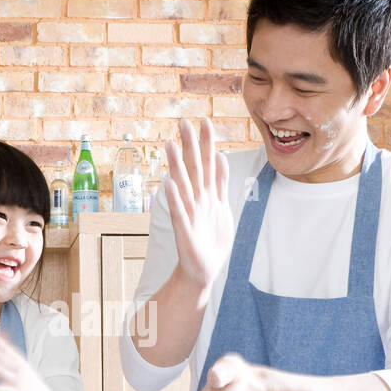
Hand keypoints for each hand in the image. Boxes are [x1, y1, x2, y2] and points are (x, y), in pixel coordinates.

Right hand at [166, 116, 233, 290]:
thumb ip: (220, 183)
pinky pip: (179, 212)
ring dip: (176, 166)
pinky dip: (174, 199)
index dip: (207, 143)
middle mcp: (197, 200)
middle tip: (183, 122)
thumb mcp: (222, 207)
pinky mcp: (184, 231)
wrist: (203, 270)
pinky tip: (169, 184)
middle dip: (190, 146)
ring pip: (183, 185)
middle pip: (194, 168)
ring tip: (170, 145)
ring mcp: (189, 214)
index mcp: (208, 194)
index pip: (207, 163)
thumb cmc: (211, 239)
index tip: (204, 120)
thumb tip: (220, 156)